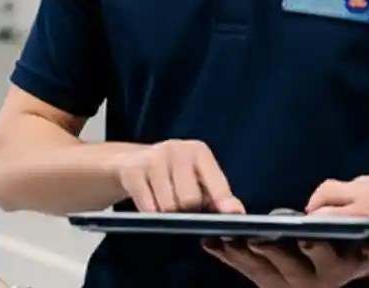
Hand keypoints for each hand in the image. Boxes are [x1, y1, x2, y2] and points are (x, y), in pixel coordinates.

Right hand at [113, 139, 244, 213]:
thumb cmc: (173, 174)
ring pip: (168, 207)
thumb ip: (218, 195)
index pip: (217, 184)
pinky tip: (150, 204)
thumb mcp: (197, 178)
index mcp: (199, 151)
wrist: (131, 161)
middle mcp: (178, 150)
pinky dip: (151, 214)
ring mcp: (154, 159)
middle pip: (190, 200)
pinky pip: (148, 208)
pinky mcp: (133, 171)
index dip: (224, 205)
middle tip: (183, 209)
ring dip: (168, 216)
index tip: (232, 219)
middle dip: (188, 212)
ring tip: (165, 204)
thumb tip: (238, 212)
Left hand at [204, 238, 368, 286]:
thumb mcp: (363, 232)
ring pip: (263, 272)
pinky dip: (228, 256)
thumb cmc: (350, 237)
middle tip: (255, 238)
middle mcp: (317, 281)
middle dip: (272, 253)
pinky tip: (209, 241)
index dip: (317, 248)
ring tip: (224, 237)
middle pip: (291, 268)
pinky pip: (247, 271)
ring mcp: (292, 286)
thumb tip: (345, 228)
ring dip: (241, 254)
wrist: (343, 260)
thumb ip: (348, 219)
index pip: (328, 257)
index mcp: (341, 266)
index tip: (305, 238)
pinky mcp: (271, 285)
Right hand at [305, 174, 368, 219]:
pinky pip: (366, 181)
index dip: (313, 219)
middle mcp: (366, 193)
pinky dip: (360, 190)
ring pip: (347, 183)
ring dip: (340, 194)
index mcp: (364, 212)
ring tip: (339, 207)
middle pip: (327, 190)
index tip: (308, 225)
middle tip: (312, 210)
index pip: (325, 213)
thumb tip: (364, 249)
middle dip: (315, 200)